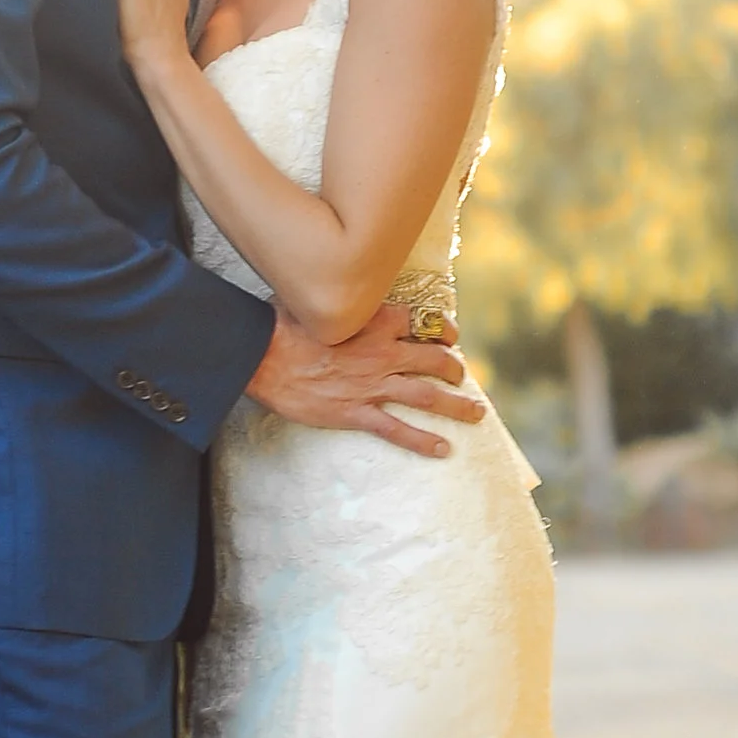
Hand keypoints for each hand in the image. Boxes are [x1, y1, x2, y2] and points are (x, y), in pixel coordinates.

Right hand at [247, 300, 485, 457]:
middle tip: (461, 375)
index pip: (420, 322)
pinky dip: (424, 441)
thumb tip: (330, 287)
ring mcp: (372, 384)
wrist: (260, 355)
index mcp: (373, 320)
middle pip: (433, 359)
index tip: (448, 336)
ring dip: (457, 405)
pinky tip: (444, 449)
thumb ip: (335, 299)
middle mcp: (381, 352)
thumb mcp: (314, 300)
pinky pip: (398, 429)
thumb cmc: (280, 324)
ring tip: (476, 413)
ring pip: (428, 395)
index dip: (440, 330)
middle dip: (454, 368)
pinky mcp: (356, 412)